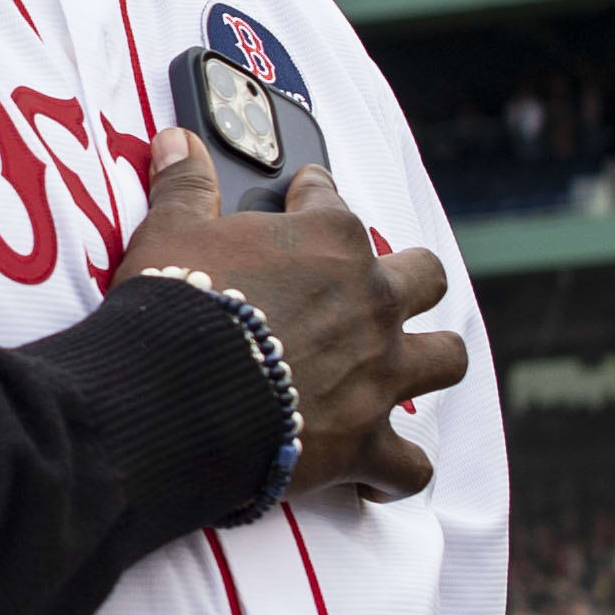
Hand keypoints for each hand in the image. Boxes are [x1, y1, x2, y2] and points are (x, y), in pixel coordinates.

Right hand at [125, 133, 469, 501]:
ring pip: (443, 358)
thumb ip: (184, 186)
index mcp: (328, 241)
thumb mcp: (171, 233)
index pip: (330, 201)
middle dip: (407, 276)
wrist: (180, 394)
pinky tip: (384, 472)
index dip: (313, 197)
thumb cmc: (178, 305)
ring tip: (411, 364)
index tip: (303, 196)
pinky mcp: (367, 441)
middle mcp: (371, 302)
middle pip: (422, 276)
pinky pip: (408, 464)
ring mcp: (378, 372)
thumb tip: (176, 141)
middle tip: (379, 283)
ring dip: (430, 359)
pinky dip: (398, 469)